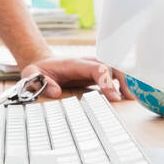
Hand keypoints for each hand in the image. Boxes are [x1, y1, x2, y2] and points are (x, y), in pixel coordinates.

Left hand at [19, 56, 133, 101]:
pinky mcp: (97, 74)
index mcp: (74, 63)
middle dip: (122, 81)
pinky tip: (126, 98)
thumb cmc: (38, 71)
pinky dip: (122, 85)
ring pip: (116, 70)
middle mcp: (87, 63)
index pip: (96, 68)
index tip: (114, 97)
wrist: (42, 64)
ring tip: (131, 100)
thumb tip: (55, 92)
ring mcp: (94, 67)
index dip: (107, 81)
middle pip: (112, 66)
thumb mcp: (31, 75)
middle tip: (128, 99)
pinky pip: (114, 77)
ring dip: (125, 83)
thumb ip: (39, 81)